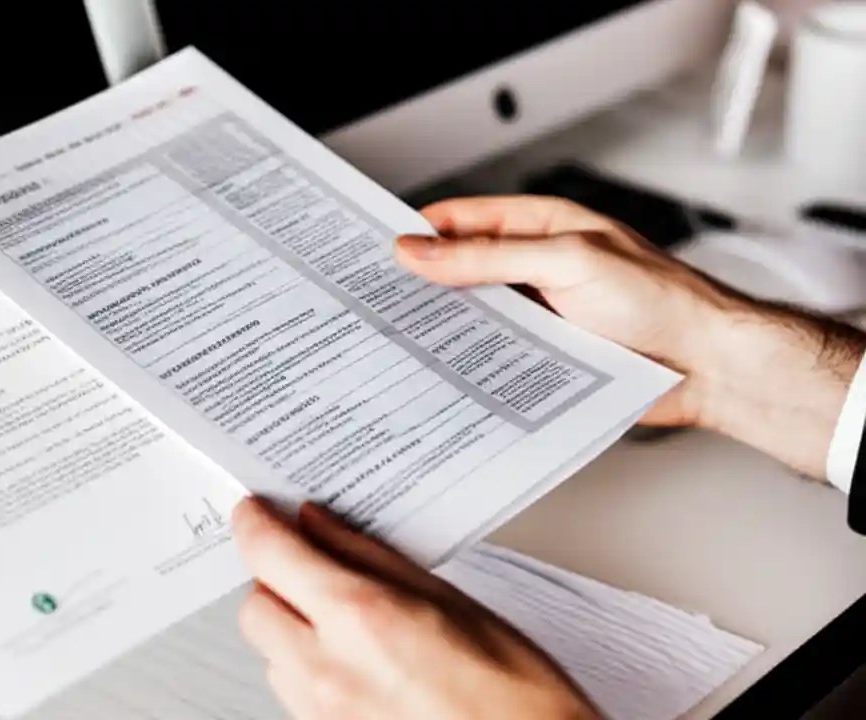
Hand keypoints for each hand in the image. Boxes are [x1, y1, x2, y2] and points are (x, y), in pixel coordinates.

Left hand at [232, 497, 599, 719]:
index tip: (255, 511)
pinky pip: (291, 692)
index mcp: (361, 619)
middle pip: (255, 607)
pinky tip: (350, 660)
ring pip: (269, 654)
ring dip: (289, 628)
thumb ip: (370, 558)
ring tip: (341, 618)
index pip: (270, 555)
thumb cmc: (514, 695)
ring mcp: (322, 713)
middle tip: (309, 563)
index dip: (255, 524)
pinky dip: (305, 667)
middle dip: (274, 580)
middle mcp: (328, 670)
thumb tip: (320, 527)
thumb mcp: (450, 600)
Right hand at [395, 196, 865, 478]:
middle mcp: (537, 270)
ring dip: (445, 328)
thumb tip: (421, 250)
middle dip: (422, 284)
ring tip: (400, 338)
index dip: (419, 230)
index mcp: (543, 228)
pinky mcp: (546, 359)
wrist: (709, 368)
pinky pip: (495, 358)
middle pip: (462, 271)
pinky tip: (447, 373)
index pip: (464, 220)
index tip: (376, 248)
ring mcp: (541, 316)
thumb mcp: (567, 262)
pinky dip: (470, 364)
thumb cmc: (663, 303)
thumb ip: (489, 257)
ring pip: (475, 318)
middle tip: (377, 298)